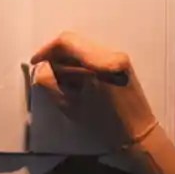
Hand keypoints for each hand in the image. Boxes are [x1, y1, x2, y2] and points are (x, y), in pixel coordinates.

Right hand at [30, 32, 157, 149]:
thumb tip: (42, 67)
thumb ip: (51, 84)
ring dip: (67, 57)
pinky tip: (74, 77)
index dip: (47, 49)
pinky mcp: (121, 61)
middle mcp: (112, 55)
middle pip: (75, 41)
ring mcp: (119, 56)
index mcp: (101, 65)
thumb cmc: (105, 125)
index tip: (36, 62)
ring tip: (59, 76)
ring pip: (83, 46)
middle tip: (45, 69)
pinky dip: (79, 61)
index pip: (68, 42)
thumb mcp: (71, 107)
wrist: (137, 132)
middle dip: (56, 53)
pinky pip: (93, 54)